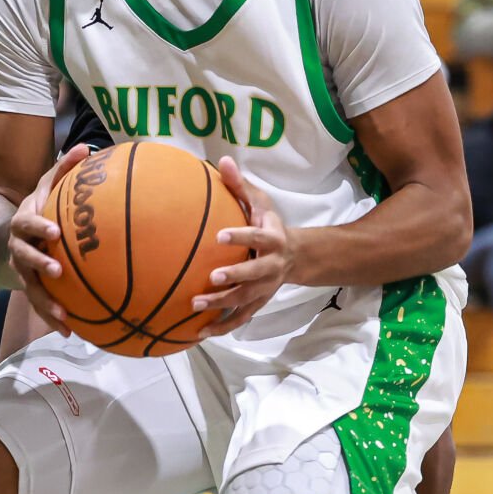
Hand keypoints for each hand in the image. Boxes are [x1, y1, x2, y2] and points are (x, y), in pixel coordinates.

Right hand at [6, 144, 91, 336]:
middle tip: (56, 270)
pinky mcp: (30, 288)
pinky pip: (41, 305)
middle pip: (24, 258)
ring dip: (46, 303)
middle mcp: (18, 249)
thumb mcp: (48, 185)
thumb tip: (86, 147)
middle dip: (39, 264)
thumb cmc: (40, 206)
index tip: (53, 231)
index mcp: (23, 223)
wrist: (11, 234)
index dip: (38, 227)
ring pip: (31, 289)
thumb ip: (64, 167)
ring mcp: (23, 271)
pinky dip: (54, 318)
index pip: (27, 224)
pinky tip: (73, 332)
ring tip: (64, 316)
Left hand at [188, 158, 291, 336]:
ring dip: (222, 305)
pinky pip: (240, 318)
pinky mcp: (258, 303)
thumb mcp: (260, 202)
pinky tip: (199, 333)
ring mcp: (266, 288)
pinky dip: (222, 327)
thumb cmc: (269, 224)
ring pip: (245, 300)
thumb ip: (240, 185)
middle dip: (235, 277)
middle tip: (211, 278)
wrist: (296, 256)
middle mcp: (272, 267)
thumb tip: (222, 160)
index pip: (258, 237)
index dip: (242, 237)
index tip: (219, 235)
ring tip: (195, 306)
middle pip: (254, 274)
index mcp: (274, 240)